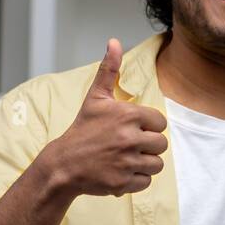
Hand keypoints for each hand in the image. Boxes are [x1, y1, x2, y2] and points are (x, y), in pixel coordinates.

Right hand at [44, 38, 168, 197]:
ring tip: (126, 158)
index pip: (160, 123)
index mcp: (128, 115)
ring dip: (144, 163)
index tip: (133, 129)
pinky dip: (136, 179)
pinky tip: (121, 171)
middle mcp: (129, 138)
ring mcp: (126, 162)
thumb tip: (114, 42)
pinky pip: (146, 181)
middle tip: (129, 145)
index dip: (149, 126)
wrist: (63, 164)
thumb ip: (109, 70)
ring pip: (157, 164)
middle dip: (148, 146)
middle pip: (161, 144)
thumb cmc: (82, 129)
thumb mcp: (96, 97)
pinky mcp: (123, 182)